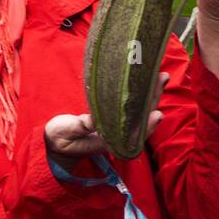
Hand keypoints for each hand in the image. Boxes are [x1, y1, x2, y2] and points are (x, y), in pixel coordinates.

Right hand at [45, 73, 168, 170]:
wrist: (55, 141)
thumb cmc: (60, 138)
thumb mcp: (66, 132)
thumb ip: (80, 127)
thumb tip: (92, 121)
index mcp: (110, 142)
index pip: (134, 135)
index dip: (147, 125)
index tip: (158, 114)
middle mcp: (119, 135)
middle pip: (142, 117)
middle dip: (154, 98)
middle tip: (162, 78)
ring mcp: (118, 125)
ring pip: (140, 109)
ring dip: (151, 93)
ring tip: (161, 75)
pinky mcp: (114, 116)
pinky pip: (132, 105)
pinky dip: (140, 93)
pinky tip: (147, 80)